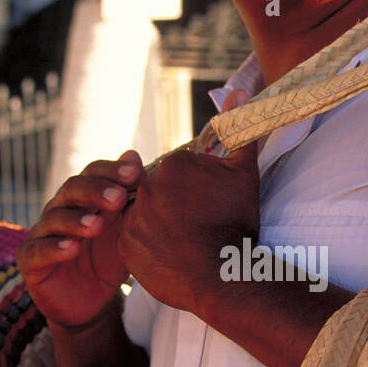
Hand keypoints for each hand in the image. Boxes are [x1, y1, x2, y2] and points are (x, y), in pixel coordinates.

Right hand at [17, 151, 142, 330]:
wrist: (91, 303)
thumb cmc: (107, 260)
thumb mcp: (124, 230)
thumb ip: (129, 197)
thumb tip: (132, 154)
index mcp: (83, 197)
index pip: (93, 173)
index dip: (111, 171)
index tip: (136, 173)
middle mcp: (60, 209)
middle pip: (72, 190)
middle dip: (95, 191)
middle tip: (118, 198)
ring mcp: (42, 233)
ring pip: (55, 218)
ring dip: (76, 220)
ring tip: (97, 226)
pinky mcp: (30, 260)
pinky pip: (39, 250)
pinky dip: (55, 247)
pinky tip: (73, 248)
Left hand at [116, 139, 259, 314]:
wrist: (225, 275)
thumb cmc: (236, 223)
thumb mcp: (243, 173)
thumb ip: (236, 131)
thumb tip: (239, 91)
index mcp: (172, 166)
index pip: (178, 173)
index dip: (195, 191)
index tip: (208, 207)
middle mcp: (145, 188)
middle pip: (158, 193)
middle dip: (175, 207)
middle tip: (196, 227)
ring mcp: (132, 219)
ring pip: (143, 217)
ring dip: (159, 227)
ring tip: (184, 244)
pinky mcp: (124, 248)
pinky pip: (134, 244)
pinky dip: (149, 249)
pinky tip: (171, 257)